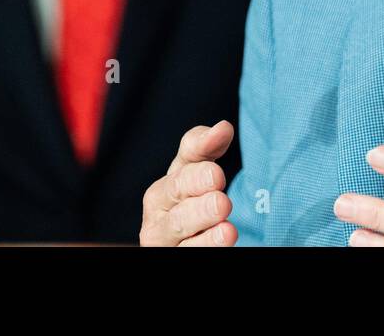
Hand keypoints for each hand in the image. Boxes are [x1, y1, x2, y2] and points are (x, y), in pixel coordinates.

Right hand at [139, 120, 236, 245]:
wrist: (193, 244)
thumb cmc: (197, 204)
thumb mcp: (202, 174)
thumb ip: (209, 148)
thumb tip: (223, 127)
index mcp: (167, 182)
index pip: (185, 159)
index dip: (199, 160)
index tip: (218, 172)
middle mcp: (158, 208)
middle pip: (176, 189)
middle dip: (197, 187)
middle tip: (221, 194)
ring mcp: (162, 237)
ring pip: (178, 224)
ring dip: (202, 217)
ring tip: (225, 217)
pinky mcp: (172, 256)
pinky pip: (187, 251)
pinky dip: (206, 244)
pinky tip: (224, 236)